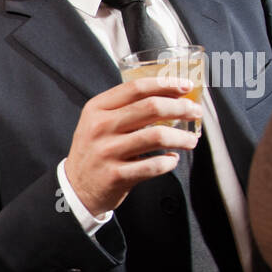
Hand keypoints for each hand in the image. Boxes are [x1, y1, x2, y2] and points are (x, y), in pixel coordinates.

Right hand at [64, 77, 202, 215]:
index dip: (166, 84)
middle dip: (181, 107)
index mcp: (97, 109)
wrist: (76, 187)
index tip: (185, 86)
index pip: (136, 88)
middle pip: (151, 107)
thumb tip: (171, 97)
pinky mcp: (116, 175)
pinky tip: (171, 160)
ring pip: (157, 136)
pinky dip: (169, 162)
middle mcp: (100, 127)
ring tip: (190, 140)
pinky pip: (153, 165)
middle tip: (195, 112)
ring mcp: (107, 152)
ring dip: (181, 137)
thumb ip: (126, 109)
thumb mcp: (99, 123)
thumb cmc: (95, 150)